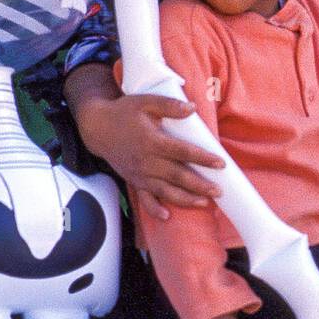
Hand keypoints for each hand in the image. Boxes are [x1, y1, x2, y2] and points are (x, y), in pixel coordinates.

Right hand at [83, 92, 225, 221]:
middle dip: (199, 185)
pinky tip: (166, 216)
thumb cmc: (124, 112)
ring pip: (165, 190)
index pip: (182, 152)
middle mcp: (146, 161)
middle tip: (219, 190)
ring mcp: (139, 173)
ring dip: (185, 199)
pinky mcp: (133, 180)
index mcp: (152, 141)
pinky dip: (154, 209)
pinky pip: (144, 198)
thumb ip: (169, 105)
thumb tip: (192, 108)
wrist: (97, 127)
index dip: (202, 158)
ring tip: (204, 203)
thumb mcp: (145, 102)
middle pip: (177, 176)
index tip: (220, 163)